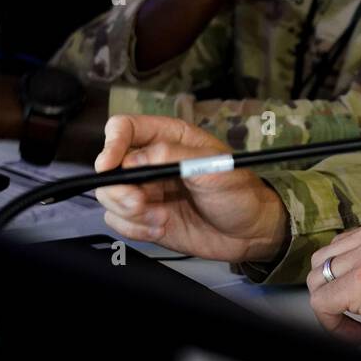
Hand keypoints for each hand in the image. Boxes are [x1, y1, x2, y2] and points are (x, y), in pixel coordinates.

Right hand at [93, 114, 288, 262]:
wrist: (250, 232)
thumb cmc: (240, 192)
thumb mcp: (214, 168)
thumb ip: (174, 157)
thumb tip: (134, 159)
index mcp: (169, 137)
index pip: (125, 128)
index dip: (111, 144)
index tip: (109, 166)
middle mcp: (152, 162)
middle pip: (111, 167)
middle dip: (120, 189)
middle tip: (140, 202)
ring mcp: (148, 191)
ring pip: (111, 197)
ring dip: (130, 212)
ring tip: (161, 219)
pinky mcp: (146, 217)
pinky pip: (120, 222)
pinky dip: (135, 229)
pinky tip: (161, 228)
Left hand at [307, 214, 360, 360]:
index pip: (346, 244)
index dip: (346, 275)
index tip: (360, 300)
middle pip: (326, 258)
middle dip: (332, 289)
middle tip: (352, 314)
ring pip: (319, 279)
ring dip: (330, 306)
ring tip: (355, 326)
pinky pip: (322, 303)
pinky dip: (332, 324)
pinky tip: (357, 335)